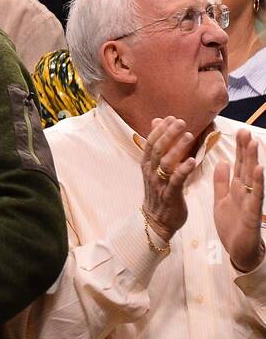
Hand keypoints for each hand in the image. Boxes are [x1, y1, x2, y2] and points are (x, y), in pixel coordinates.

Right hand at [140, 116, 196, 242]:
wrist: (156, 221)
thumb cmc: (159, 192)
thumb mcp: (154, 168)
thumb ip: (156, 145)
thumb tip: (156, 122)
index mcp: (146, 165)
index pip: (150, 143)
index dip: (160, 130)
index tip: (171, 118)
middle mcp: (150, 172)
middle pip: (157, 149)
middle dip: (169, 134)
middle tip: (181, 122)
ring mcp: (159, 183)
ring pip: (166, 162)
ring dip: (177, 148)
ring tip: (189, 136)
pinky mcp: (170, 195)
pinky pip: (176, 180)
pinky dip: (183, 170)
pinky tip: (192, 161)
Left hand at [214, 128, 265, 272]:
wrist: (237, 250)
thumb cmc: (232, 225)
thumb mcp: (221, 200)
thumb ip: (221, 182)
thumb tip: (222, 161)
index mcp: (236, 188)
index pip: (238, 165)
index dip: (238, 149)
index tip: (239, 131)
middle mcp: (245, 192)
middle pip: (245, 167)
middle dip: (245, 149)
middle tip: (246, 131)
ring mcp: (250, 201)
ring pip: (252, 178)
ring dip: (253, 160)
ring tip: (254, 143)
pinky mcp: (252, 213)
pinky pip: (255, 195)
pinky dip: (258, 182)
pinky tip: (260, 169)